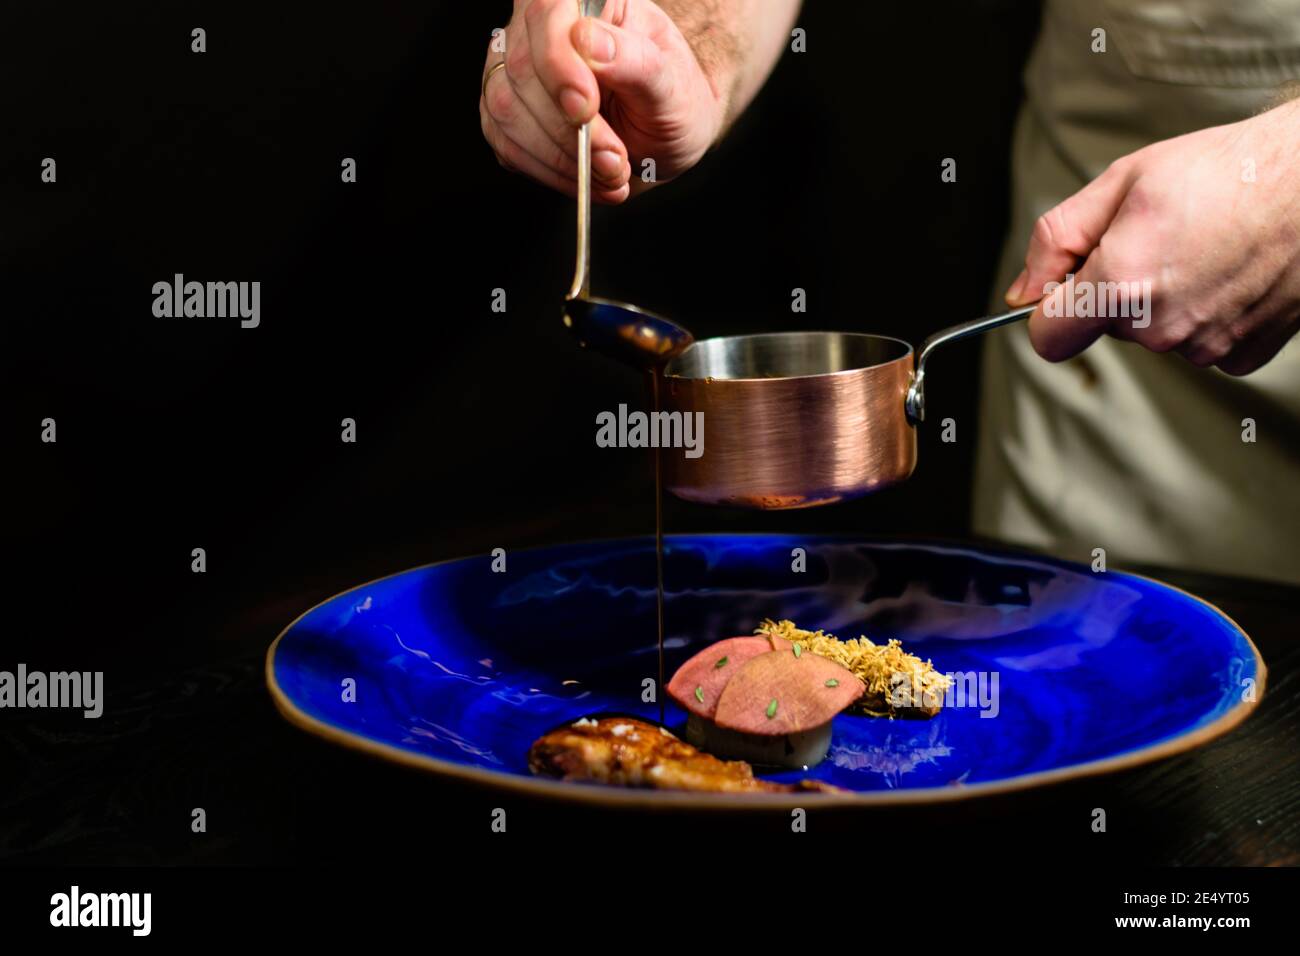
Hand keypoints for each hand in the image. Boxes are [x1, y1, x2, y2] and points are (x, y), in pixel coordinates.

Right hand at [479, 0, 728, 203]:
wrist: (664, 134)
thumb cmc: (671, 99)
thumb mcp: (671, 83)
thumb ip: (635, 61)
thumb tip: (588, 41)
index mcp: (585, 2)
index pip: (547, 13)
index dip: (558, 65)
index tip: (585, 109)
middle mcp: (540, 29)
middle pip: (523, 70)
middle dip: (570, 130)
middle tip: (616, 159)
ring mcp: (515, 70)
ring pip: (507, 112)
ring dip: (561, 157)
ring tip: (610, 173)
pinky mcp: (505, 114)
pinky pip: (508, 145)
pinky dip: (550, 172)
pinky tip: (586, 177)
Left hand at [1006, 98, 1299, 375]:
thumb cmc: (1226, 170)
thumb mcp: (1124, 181)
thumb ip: (1057, 239)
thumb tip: (1021, 293)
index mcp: (1121, 284)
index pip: (1048, 338)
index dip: (1049, 310)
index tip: (1067, 285)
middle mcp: (1161, 327)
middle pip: (1105, 327)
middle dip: (1116, 289)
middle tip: (1161, 238)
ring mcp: (1205, 346)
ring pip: (1153, 334)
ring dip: (1165, 300)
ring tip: (1205, 248)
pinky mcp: (1242, 356)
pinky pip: (1198, 342)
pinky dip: (1206, 313)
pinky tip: (1232, 272)